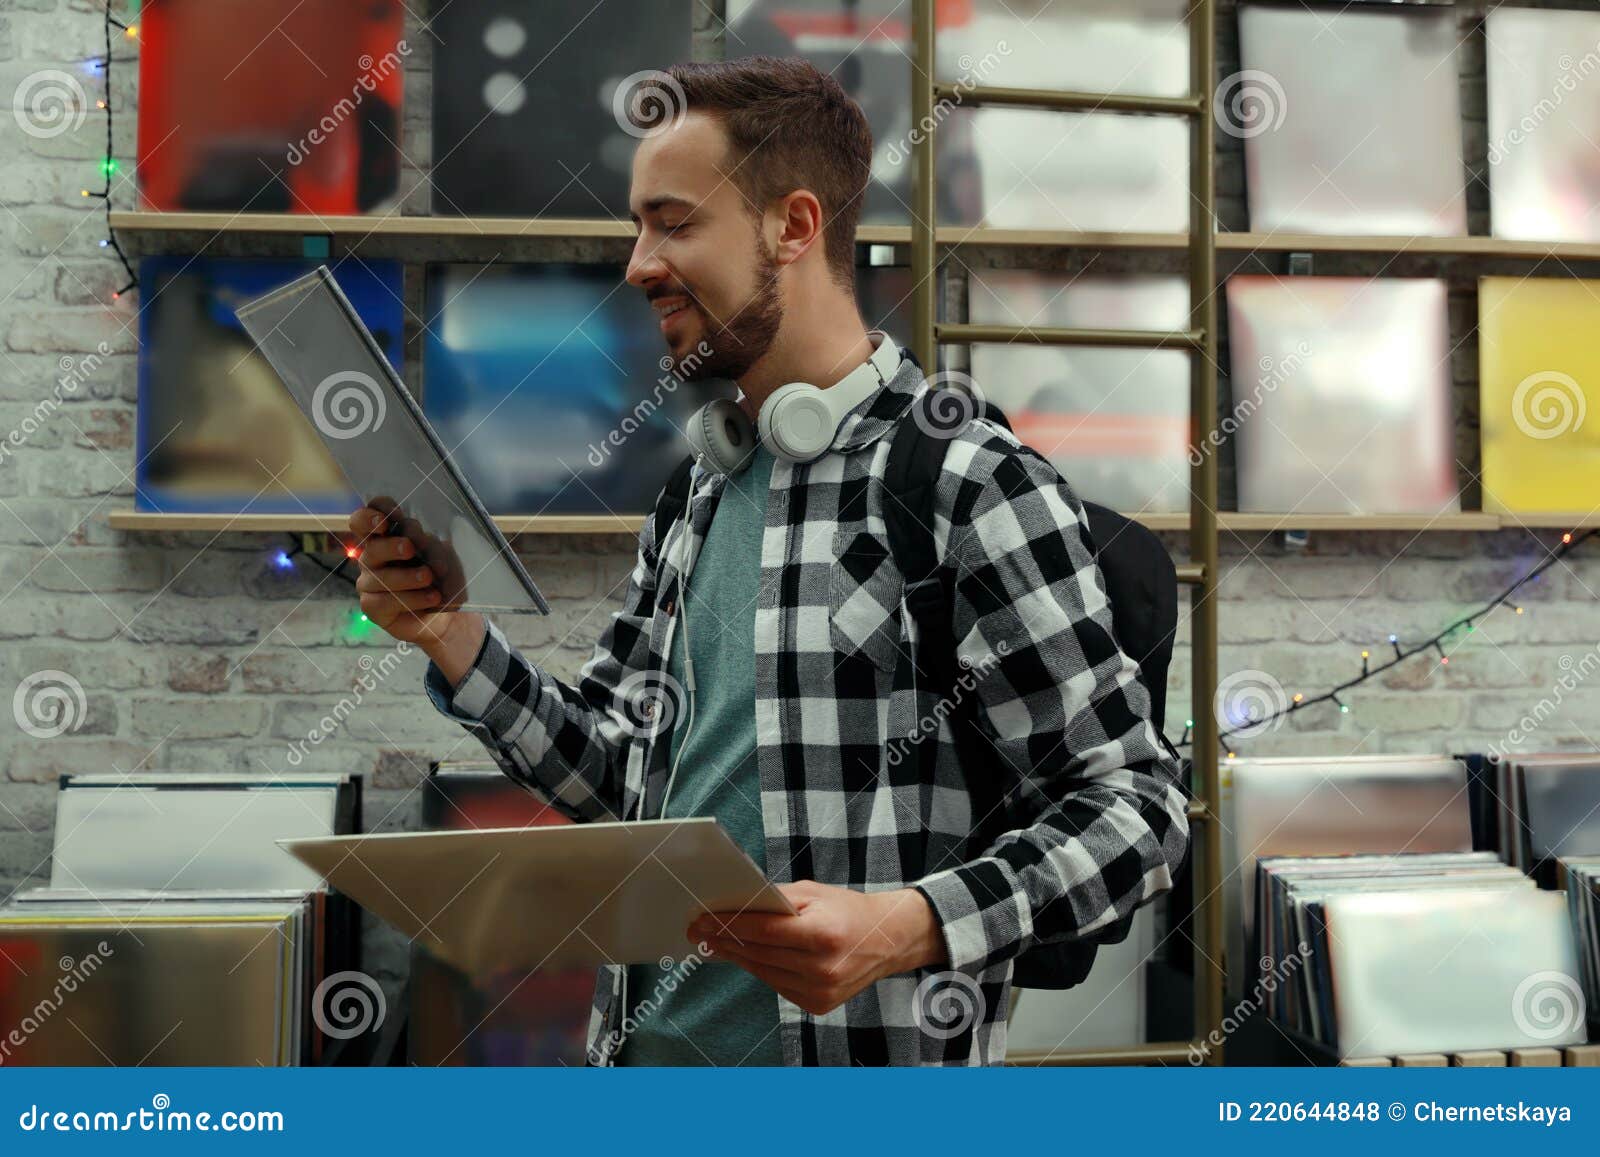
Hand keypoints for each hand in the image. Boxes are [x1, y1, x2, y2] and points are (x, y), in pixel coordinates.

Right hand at [348, 506, 482, 668]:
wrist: (453, 612)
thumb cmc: (445, 576)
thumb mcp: (441, 554)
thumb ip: (426, 543)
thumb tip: (414, 537)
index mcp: (385, 537)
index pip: (364, 520)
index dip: (370, 516)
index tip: (389, 519)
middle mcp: (373, 557)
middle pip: (371, 547)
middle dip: (391, 546)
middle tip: (410, 549)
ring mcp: (369, 582)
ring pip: (378, 577)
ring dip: (407, 576)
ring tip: (429, 577)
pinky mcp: (372, 607)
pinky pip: (384, 602)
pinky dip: (412, 599)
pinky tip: (432, 597)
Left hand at [690, 881, 947, 1015]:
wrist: (887, 941)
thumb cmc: (848, 911)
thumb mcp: (813, 894)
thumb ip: (775, 900)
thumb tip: (733, 906)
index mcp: (823, 935)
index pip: (763, 931)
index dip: (728, 925)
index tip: (701, 921)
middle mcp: (822, 969)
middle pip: (759, 954)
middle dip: (725, 941)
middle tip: (698, 931)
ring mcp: (821, 992)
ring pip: (764, 972)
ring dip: (738, 957)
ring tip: (715, 943)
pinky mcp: (818, 1006)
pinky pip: (777, 985)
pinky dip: (761, 969)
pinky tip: (746, 956)